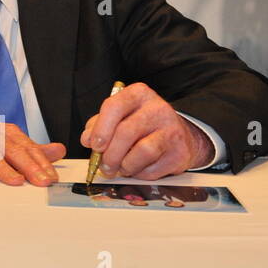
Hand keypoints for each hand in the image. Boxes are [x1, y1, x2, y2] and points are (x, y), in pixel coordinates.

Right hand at [0, 114, 64, 185]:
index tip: (51, 176)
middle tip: (41, 180)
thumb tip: (59, 150)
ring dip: (5, 169)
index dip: (41, 162)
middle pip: (13, 151)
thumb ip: (33, 148)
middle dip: (28, 166)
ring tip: (17, 181)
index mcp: (7, 132)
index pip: (28, 147)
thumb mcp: (8, 139)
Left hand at [79, 82, 214, 178]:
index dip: (101, 129)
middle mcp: (157, 108)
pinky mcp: (180, 152)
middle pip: (126, 132)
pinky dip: (140, 173)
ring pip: (142, 151)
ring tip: (120, 169)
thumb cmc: (143, 125)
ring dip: (125, 166)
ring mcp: (172, 129)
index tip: (94, 145)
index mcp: (138, 94)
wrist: (180, 136)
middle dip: (110, 154)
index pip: (114, 106)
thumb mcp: (120, 116)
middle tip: (104, 166)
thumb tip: (87, 139)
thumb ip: (99, 125)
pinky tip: (137, 169)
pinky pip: (154, 168)